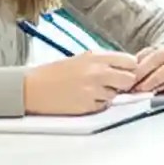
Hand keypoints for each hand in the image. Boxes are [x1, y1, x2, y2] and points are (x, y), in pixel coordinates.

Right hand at [23, 51, 137, 114]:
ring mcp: (93, 90)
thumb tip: (127, 67)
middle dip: (124, 83)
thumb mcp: (83, 58)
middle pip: (130, 80)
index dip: (130, 68)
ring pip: (116, 95)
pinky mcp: (87, 106)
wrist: (32, 88)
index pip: (131, 62)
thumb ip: (105, 62)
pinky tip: (83, 98)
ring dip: (108, 95)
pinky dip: (98, 104)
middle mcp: (97, 72)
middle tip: (113, 84)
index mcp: (97, 57)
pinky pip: (103, 106)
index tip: (125, 72)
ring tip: (90, 90)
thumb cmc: (55, 73)